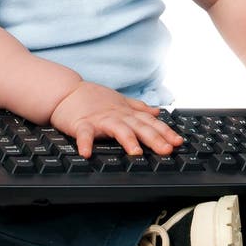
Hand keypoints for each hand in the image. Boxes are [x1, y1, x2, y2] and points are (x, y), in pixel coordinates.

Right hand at [49, 81, 183, 158]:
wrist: (66, 91)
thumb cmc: (93, 99)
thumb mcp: (120, 101)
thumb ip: (139, 108)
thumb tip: (158, 112)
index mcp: (126, 113)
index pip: (150, 123)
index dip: (166, 132)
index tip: (179, 142)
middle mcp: (117, 116)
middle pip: (139, 127)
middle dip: (154, 138)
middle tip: (167, 149)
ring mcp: (100, 119)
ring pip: (117, 129)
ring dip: (127, 140)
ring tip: (136, 152)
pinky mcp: (81, 124)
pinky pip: (84, 134)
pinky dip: (85, 144)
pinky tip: (87, 154)